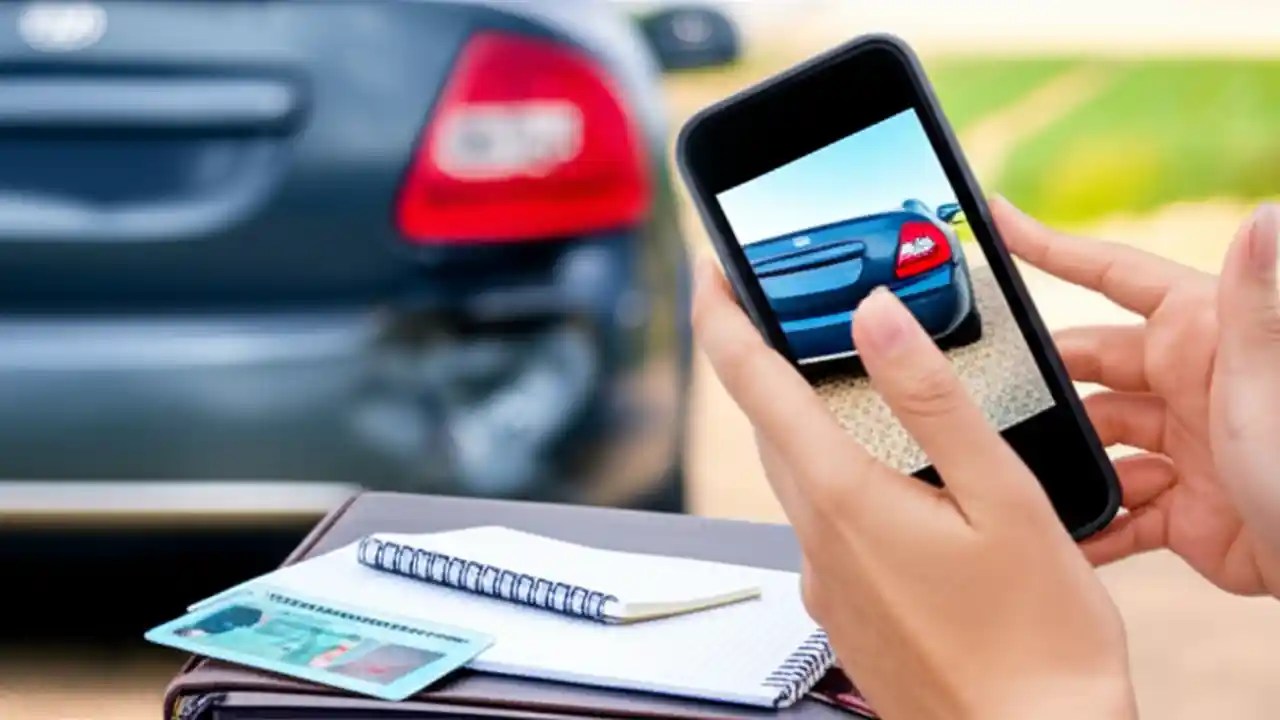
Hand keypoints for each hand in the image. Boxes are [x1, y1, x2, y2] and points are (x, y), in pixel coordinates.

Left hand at [693, 264, 1135, 719]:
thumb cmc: (1037, 635)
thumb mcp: (1002, 497)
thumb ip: (932, 399)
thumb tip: (876, 314)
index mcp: (845, 498)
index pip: (754, 383)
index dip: (722, 316)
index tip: (711, 269)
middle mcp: (816, 541)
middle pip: (769, 427)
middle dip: (765, 362)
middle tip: (784, 310)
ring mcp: (825, 582)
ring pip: (795, 477)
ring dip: (804, 422)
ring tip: (844, 383)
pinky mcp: (843, 612)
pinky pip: (823, 526)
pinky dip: (837, 481)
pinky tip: (892, 484)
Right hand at [994, 198, 1279, 597]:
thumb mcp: (1268, 383)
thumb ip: (1253, 302)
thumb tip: (1264, 214)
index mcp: (1205, 335)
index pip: (1115, 276)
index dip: (1052, 246)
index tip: (997, 219)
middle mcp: (1189, 382)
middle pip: (1088, 367)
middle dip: (1043, 384)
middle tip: (986, 396)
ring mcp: (1183, 446)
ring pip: (1095, 442)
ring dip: (1067, 465)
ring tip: (1028, 478)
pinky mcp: (1184, 508)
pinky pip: (1120, 509)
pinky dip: (1093, 525)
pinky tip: (1066, 536)